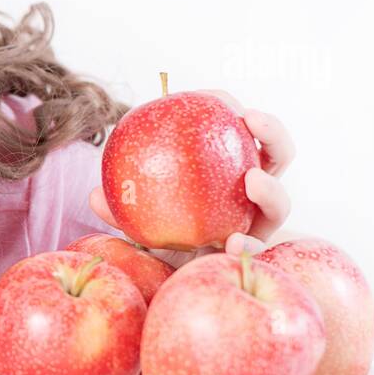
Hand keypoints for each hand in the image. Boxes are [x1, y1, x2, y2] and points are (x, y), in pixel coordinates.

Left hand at [88, 89, 294, 262]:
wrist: (171, 277)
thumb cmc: (160, 235)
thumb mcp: (138, 217)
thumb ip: (122, 207)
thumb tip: (94, 196)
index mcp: (228, 168)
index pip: (237, 129)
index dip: (230, 108)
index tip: (212, 97)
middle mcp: (251, 192)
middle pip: (278, 154)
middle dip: (272, 132)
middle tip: (249, 119)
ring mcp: (259, 221)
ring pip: (279, 201)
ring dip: (270, 188)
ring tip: (252, 181)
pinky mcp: (256, 251)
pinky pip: (255, 247)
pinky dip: (246, 244)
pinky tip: (231, 243)